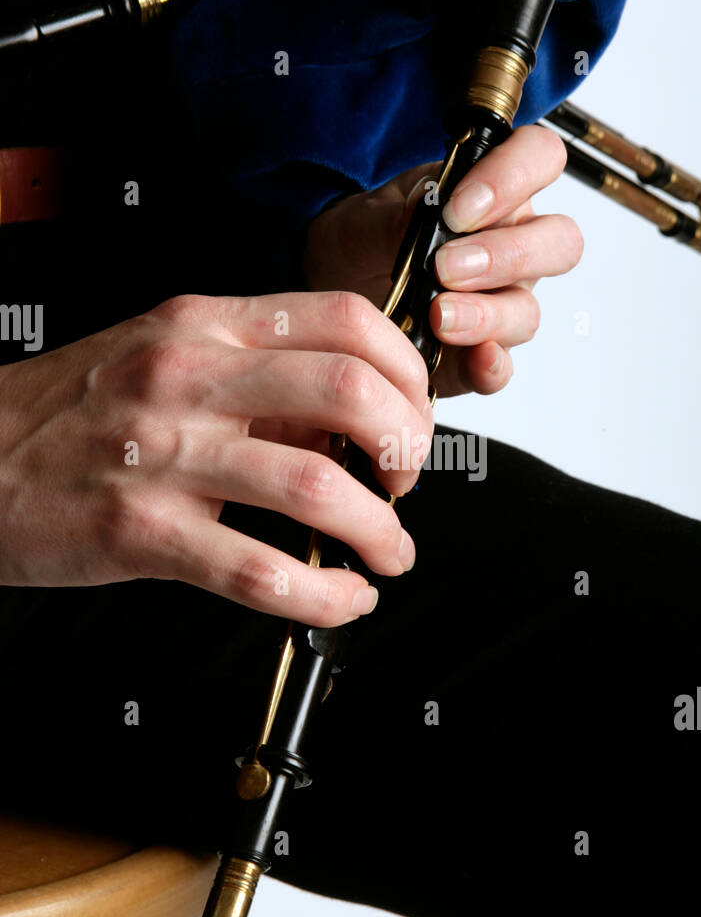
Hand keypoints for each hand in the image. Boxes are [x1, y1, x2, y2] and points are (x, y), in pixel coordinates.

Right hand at [0, 292, 432, 623]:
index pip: (348, 320)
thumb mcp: (166, 356)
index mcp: (206, 324)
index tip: (413, 417)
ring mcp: (164, 454)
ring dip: (379, 532)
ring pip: (316, 486)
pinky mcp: (140, 531)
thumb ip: (260, 377)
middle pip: (351, 392)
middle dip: (408, 451)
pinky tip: (340, 595)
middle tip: (404, 487)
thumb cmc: (71, 410)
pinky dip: (322, 592)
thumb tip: (353, 422)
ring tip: (386, 552)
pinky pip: (258, 569)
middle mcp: (190, 377)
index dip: (408, 375)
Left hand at [302, 124, 582, 396]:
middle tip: (446, 267)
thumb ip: (398, 216)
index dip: (514, 178)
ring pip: (528, 310)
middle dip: (506, 256)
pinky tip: (471, 360)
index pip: (540, 159)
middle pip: (559, 244)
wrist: (330, 294)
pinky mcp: (479, 358)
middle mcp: (510, 247)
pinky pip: (502, 367)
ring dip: (487, 313)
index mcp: (493, 193)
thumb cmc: (360, 242)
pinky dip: (490, 367)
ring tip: (437, 315)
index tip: (457, 209)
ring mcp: (502, 305)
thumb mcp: (363, 219)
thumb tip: (432, 207)